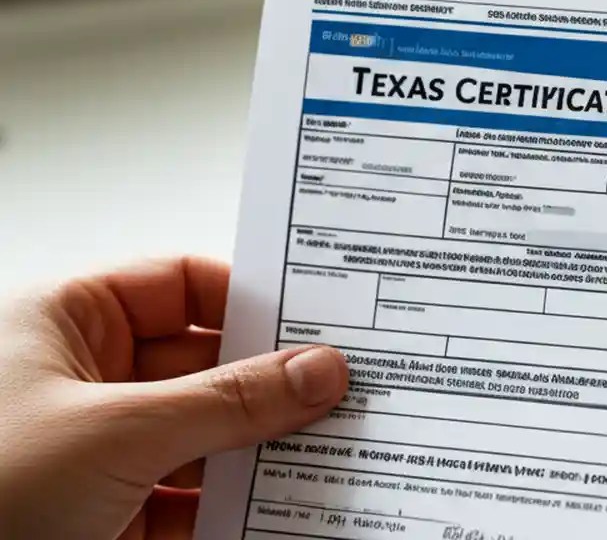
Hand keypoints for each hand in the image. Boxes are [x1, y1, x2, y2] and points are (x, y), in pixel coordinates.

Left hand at [0, 257, 349, 539]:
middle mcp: (88, 377)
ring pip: (208, 435)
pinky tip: (286, 507)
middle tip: (346, 393)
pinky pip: (194, 496)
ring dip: (263, 450)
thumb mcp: (117, 433)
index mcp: (69, 321)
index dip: (253, 299)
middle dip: (273, 384)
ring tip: (333, 451)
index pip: (183, 283)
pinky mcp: (112, 514)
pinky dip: (238, 507)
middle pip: (207, 363)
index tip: (324, 323)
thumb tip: (316, 370)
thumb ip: (229, 401)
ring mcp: (102, 449)